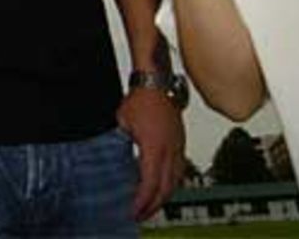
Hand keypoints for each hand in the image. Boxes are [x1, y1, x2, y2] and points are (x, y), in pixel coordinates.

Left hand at [117, 87, 186, 221]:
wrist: (157, 83)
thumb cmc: (140, 100)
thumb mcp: (122, 123)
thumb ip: (121, 144)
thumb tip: (117, 160)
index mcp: (154, 146)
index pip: (150, 182)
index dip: (143, 200)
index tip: (135, 210)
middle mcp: (169, 149)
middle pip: (166, 187)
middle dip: (154, 205)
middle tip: (141, 215)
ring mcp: (178, 146)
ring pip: (176, 181)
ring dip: (165, 196)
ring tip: (152, 206)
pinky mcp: (181, 143)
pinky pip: (180, 170)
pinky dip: (172, 183)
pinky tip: (165, 188)